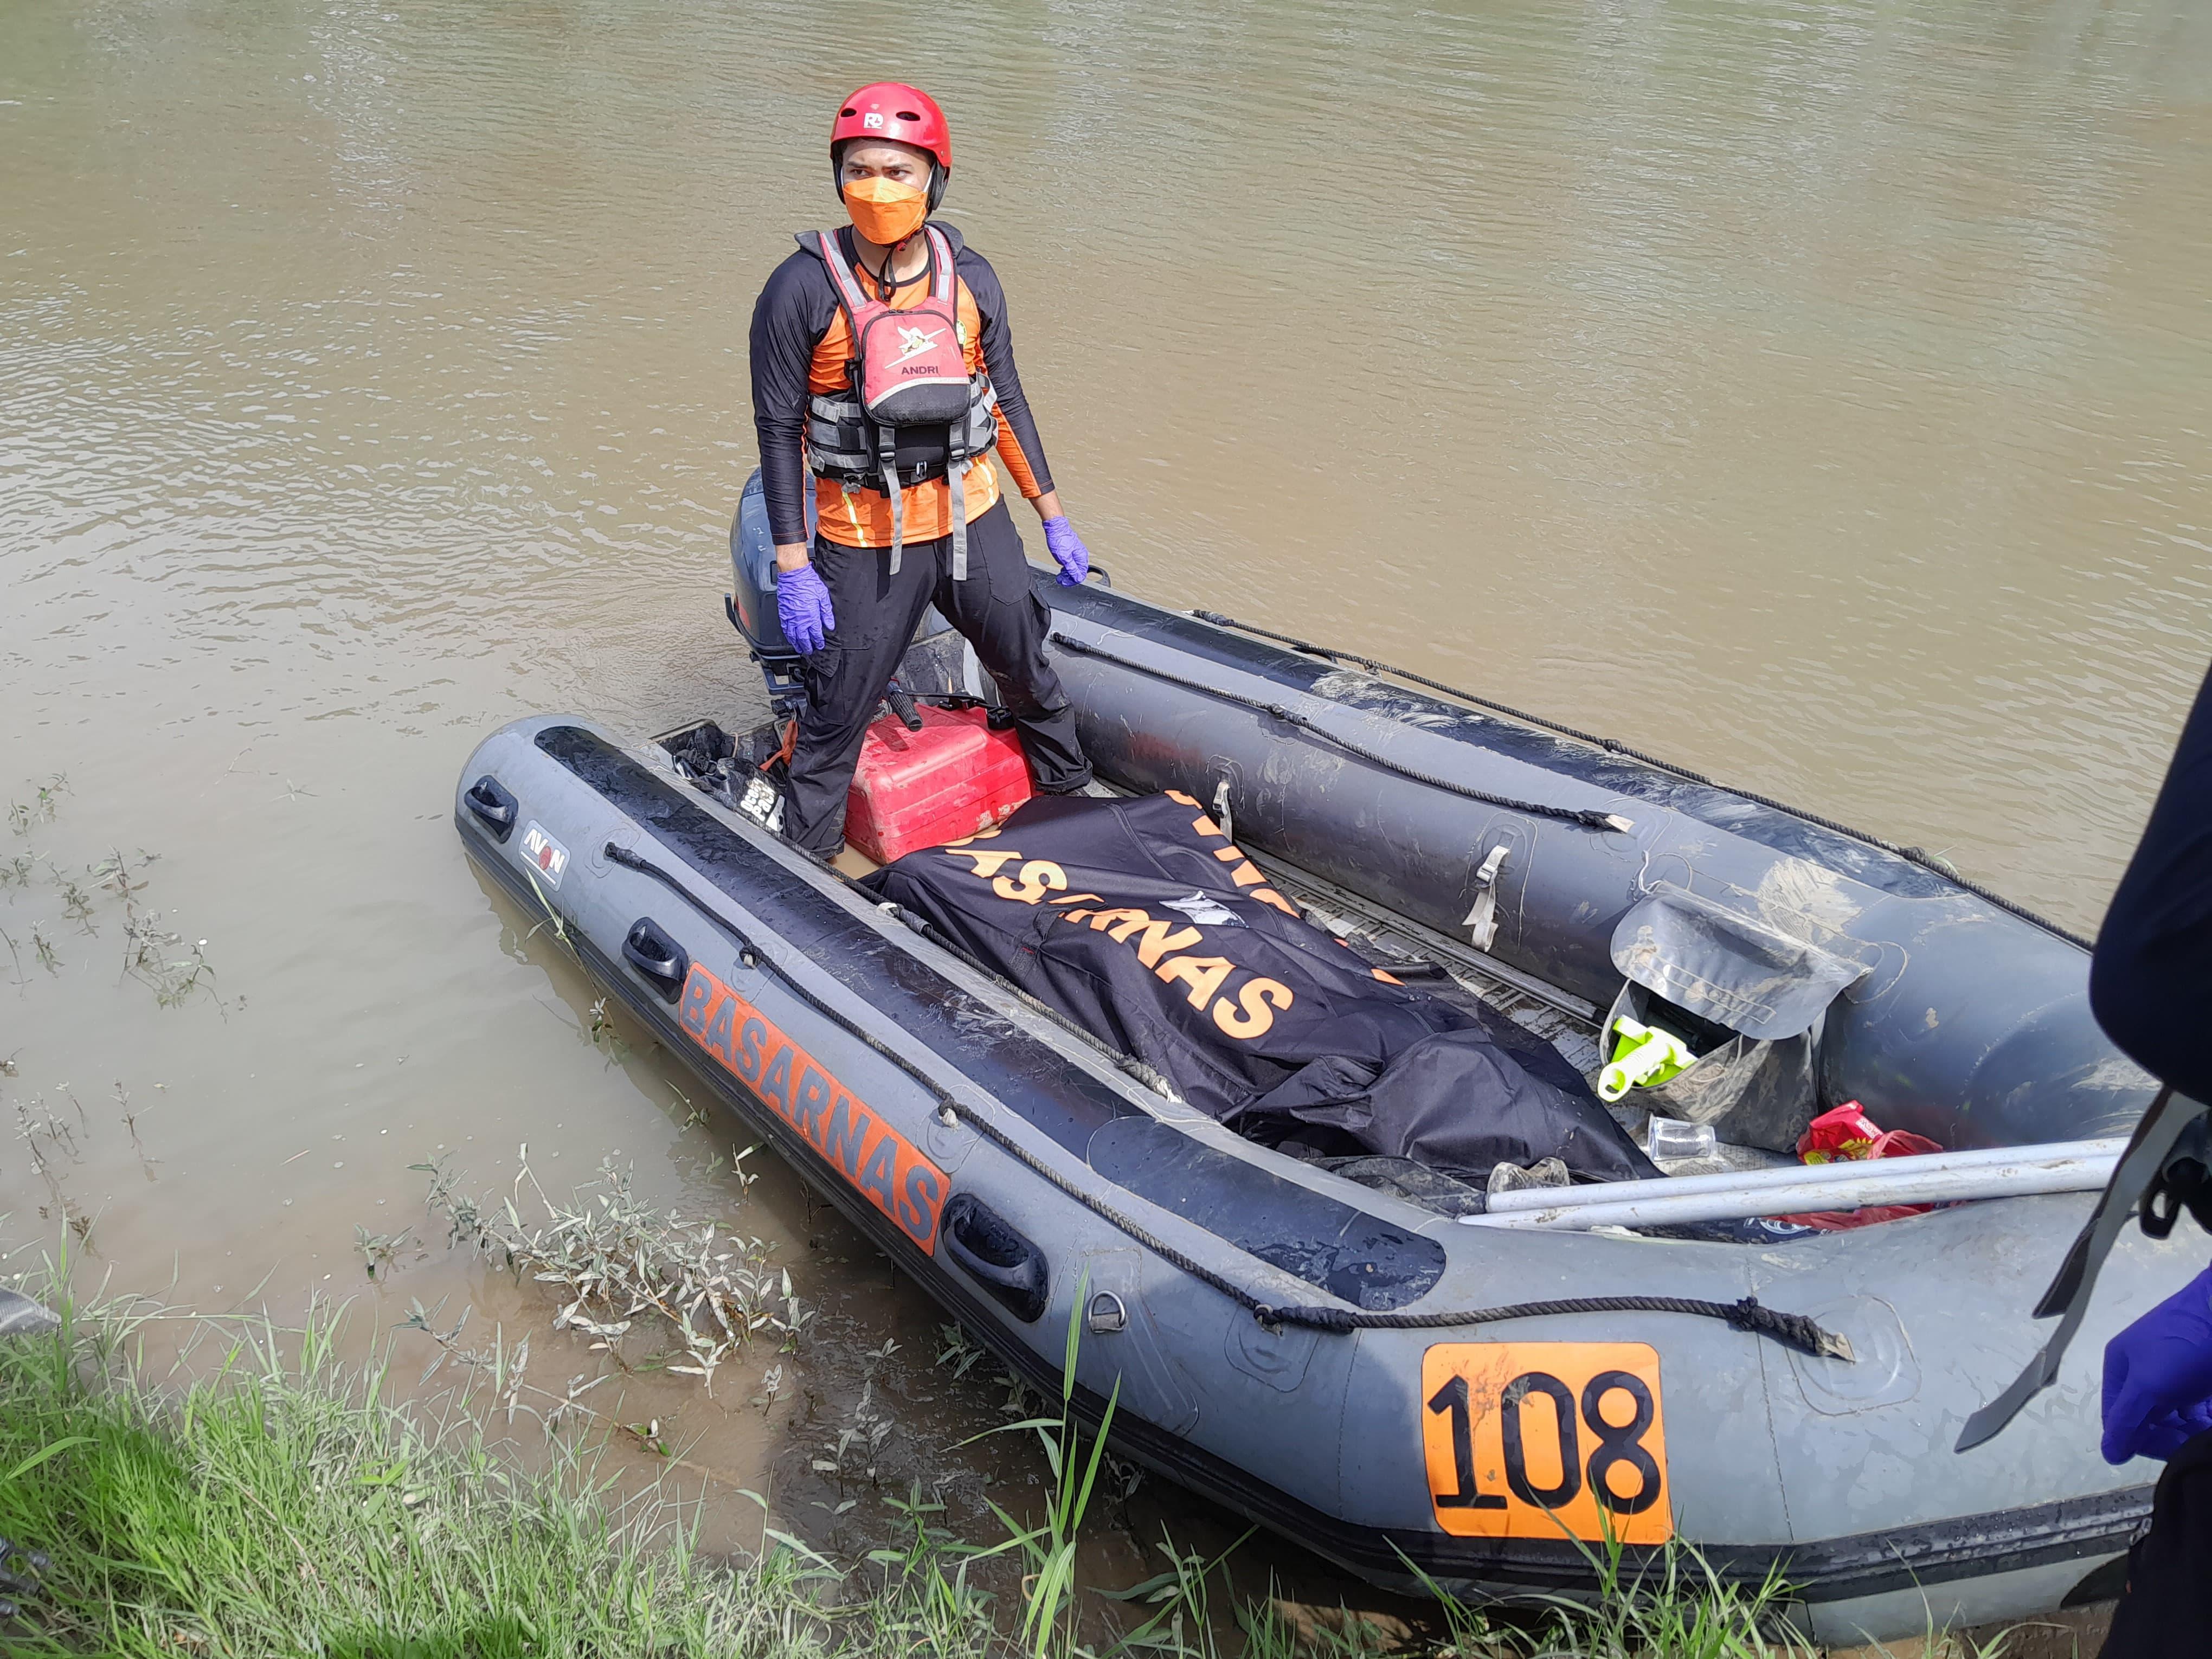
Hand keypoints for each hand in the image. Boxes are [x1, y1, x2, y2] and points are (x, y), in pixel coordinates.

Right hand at [775, 560, 835, 655]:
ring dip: (796, 643)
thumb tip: (830, 625)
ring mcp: (789, 616)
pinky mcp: (782, 612)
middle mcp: (799, 619)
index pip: (815, 634)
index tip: (819, 645)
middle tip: (809, 651)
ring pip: (792, 635)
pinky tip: (789, 637)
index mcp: (811, 616)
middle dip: (807, 646)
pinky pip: (784, 628)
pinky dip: (787, 635)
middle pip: (803, 638)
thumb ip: (827, 613)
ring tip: (799, 648)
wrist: (793, 574)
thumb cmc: (808, 582)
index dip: (818, 641)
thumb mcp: (823, 596)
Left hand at [1041, 515, 1088, 587]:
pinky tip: (1062, 566)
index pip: (1081, 575)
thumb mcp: (1065, 558)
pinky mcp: (1072, 549)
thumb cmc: (1059, 538)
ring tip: (1060, 574)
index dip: (1072, 581)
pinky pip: (1072, 561)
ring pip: (1075, 566)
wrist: (1055, 526)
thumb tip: (1077, 577)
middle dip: (1069, 577)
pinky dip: (1067, 566)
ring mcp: (1076, 551)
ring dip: (1067, 572)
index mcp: (1081, 557)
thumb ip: (1071, 569)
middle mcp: (1081, 555)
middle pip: (1078, 571)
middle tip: (1060, 579)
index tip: (1064, 582)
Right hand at [2103, 1263, 2211, 1463]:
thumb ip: (2127, 1419)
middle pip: (2148, 1419)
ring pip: (2175, 1416)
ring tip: (2208, 1425)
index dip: (2142, 1440)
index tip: (2174, 1449)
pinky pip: (2197, 1407)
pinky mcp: (2199, 1376)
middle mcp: (2143, 1372)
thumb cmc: (2182, 1345)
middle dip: (2171, 1435)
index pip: (2119, 1419)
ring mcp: (2173, 1373)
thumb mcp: (2147, 1384)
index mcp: (2121, 1368)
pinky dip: (2205, 1418)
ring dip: (2191, 1429)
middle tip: (2195, 1439)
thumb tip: (2109, 1454)